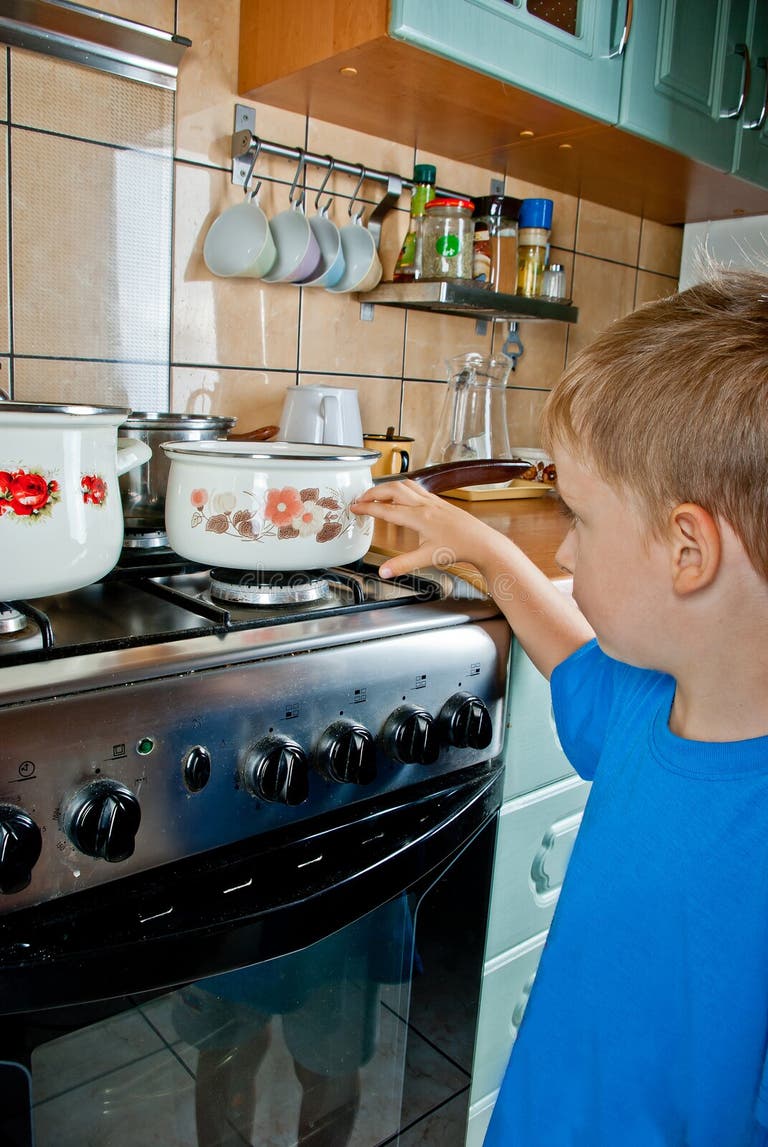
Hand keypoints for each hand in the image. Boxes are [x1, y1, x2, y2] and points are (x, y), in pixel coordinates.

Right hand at [351, 479, 496, 577]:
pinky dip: (402, 488)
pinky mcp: (439, 502)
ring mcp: (433, 501)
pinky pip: (416, 488)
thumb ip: (402, 564)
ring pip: (405, 485)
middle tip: (360, 499)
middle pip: (393, 490)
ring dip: (388, 487)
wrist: (482, 542)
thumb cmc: (458, 549)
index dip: (367, 508)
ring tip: (376, 494)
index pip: (386, 509)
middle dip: (373, 492)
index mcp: (419, 517)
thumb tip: (383, 572)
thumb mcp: (427, 558)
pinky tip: (401, 495)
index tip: (355, 508)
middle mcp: (424, 505)